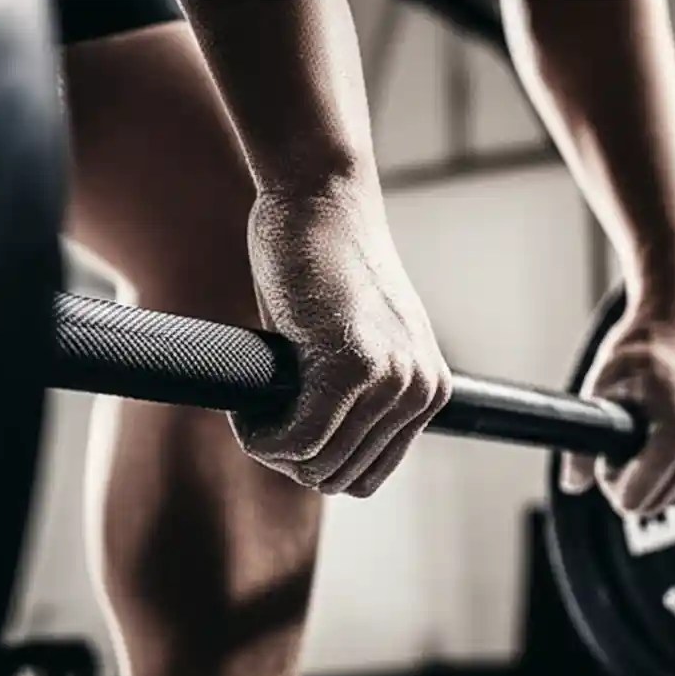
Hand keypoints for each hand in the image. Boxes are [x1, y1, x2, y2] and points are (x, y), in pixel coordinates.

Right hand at [231, 186, 451, 496]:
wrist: (321, 198)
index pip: (367, 474)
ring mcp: (394, 380)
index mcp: (428, 391)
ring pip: (318, 464)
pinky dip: (259, 436)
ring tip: (251, 408)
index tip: (281, 427)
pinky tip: (246, 408)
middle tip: (259, 417)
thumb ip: (354, 397)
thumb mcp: (356, 341)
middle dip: (290, 458)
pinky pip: (299, 440)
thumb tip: (314, 459)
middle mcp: (421, 391)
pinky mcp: (356, 367)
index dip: (314, 462)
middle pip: (340, 477)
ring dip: (271, 447)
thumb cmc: (323, 263)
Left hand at [565, 292, 674, 515]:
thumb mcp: (602, 387)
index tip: (608, 449)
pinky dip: (674, 472)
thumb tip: (573, 482)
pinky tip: (659, 440)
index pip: (635, 499)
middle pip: (657, 503)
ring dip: (654, 478)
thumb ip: (582, 442)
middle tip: (622, 441)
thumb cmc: (644, 343)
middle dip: (632, 480)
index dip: (611, 478)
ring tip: (640, 437)